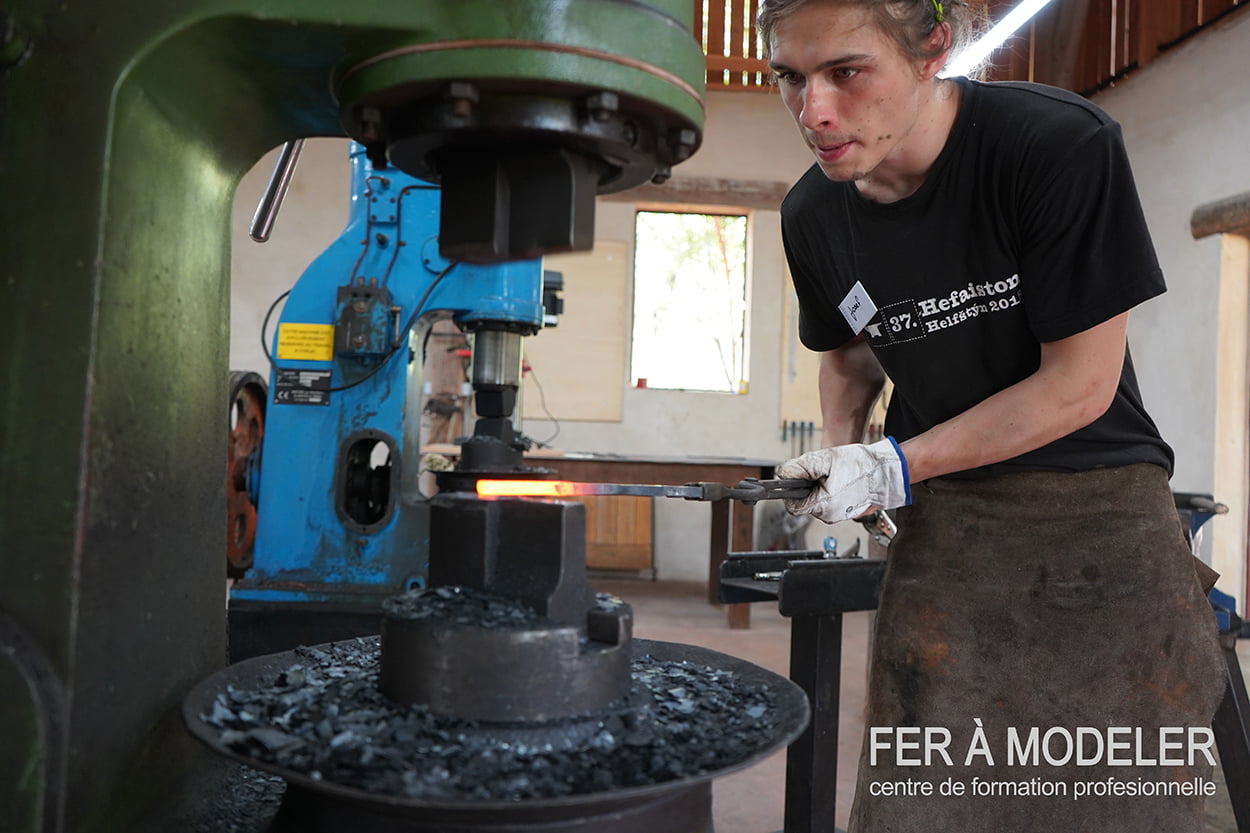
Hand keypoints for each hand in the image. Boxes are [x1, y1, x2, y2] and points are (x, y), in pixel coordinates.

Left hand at [776, 438, 910, 522]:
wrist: (888, 471)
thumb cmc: (862, 466)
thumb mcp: (824, 460)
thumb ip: (799, 468)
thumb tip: (783, 474)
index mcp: (823, 506)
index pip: (792, 506)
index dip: (790, 489)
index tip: (796, 477)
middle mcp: (830, 516)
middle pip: (805, 502)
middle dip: (808, 486)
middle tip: (822, 471)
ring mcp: (840, 516)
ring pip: (818, 502)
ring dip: (821, 487)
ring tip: (835, 475)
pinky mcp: (847, 512)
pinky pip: (831, 502)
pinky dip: (831, 491)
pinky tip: (842, 480)